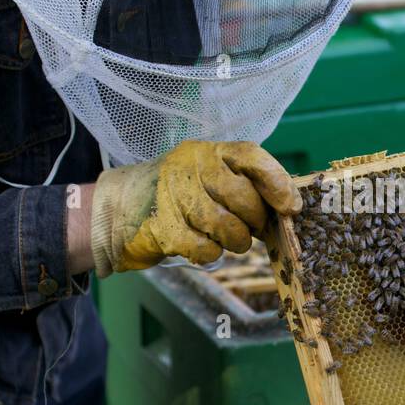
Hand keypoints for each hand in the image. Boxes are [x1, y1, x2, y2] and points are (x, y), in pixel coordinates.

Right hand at [89, 140, 300, 277]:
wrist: (114, 208)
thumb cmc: (173, 196)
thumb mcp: (206, 179)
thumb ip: (241, 186)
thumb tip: (284, 210)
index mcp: (208, 152)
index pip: (251, 156)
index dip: (277, 181)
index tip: (291, 206)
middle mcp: (190, 167)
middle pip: (242, 196)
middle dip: (256, 220)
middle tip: (253, 229)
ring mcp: (172, 195)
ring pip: (226, 225)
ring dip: (236, 240)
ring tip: (229, 239)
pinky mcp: (160, 226)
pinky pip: (204, 248)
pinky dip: (210, 253)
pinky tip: (202, 246)